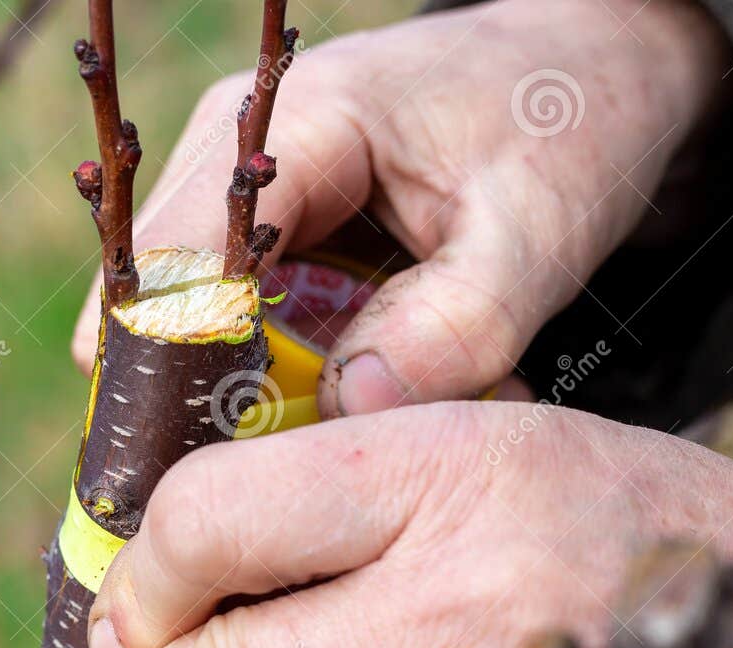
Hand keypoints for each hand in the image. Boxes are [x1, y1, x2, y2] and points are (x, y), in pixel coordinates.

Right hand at [70, 0, 732, 413]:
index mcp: (297, 127)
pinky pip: (225, 329)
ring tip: (318, 446)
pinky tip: (333, 408)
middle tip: (263, 490)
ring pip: (182, 329)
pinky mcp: (249, 235)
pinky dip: (269, 381)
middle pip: (156, 307)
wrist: (576, 70)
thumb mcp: (536, 232)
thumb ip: (456, 326)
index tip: (201, 476)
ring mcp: (231, 195)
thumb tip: (350, 405)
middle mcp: (232, 156)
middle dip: (198, 404)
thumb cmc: (563, 126)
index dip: (170, 375)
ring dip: (238, 399)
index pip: (176, 263)